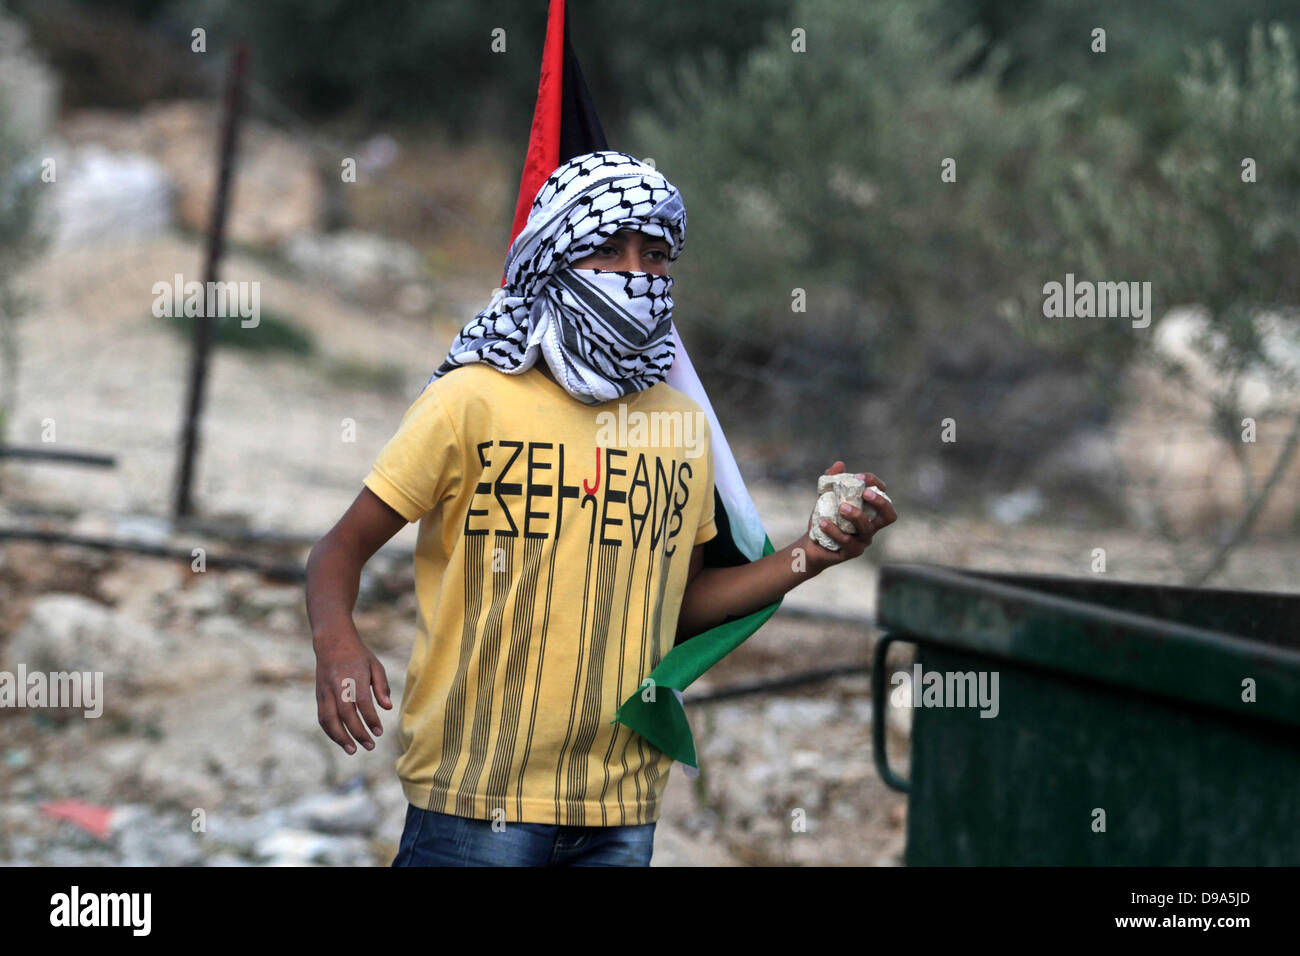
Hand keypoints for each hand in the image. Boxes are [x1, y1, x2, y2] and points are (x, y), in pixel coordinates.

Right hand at [313, 629, 391, 753]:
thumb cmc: (358, 656)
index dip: (370, 719)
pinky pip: (322, 717)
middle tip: (370, 746)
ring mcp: (325, 691)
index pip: (362, 702)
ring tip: (352, 750)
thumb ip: (382, 687)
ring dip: (340, 737)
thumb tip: (388, 708)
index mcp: (354, 676)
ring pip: (329, 718)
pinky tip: (341, 740)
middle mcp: (338, 685)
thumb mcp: (375, 666)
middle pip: (345, 713)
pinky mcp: (319, 696)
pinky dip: (330, 731)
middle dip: (357, 732)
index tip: (380, 731)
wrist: (333, 643)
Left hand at [805, 460, 896, 569]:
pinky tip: (823, 523)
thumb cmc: (824, 519)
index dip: (875, 483)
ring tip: (841, 507)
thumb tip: (840, 464)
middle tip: (864, 492)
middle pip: (889, 515)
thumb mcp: (825, 497)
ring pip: (867, 528)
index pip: (882, 495)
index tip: (860, 477)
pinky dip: (834, 530)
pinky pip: (847, 541)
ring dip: (855, 515)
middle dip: (880, 502)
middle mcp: (870, 526)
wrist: (811, 545)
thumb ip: (831, 481)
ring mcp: (862, 540)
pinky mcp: (851, 552)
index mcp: (869, 511)